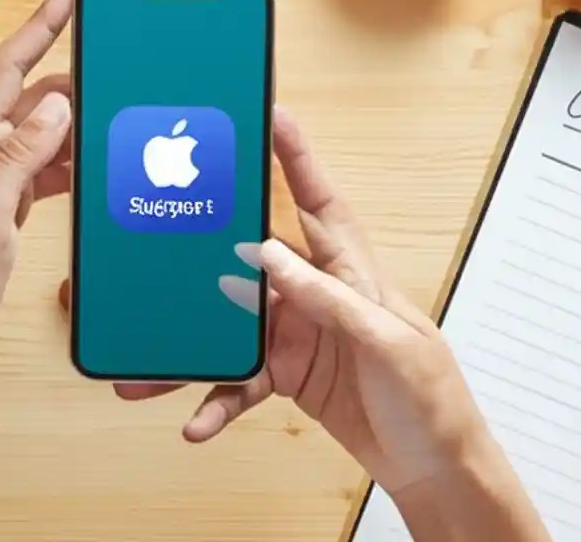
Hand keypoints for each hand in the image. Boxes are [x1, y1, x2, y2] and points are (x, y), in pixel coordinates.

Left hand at [0, 0, 78, 387]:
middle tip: (114, 54)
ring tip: (114, 114)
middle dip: (72, 68)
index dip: (43, 25)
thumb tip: (56, 105)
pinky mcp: (5, 208)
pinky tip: (92, 167)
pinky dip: (71, 160)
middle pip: (31, 93)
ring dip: (76, 119)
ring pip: (42, 130)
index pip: (9, 66)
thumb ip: (18, 156)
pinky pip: (44, 167)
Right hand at [70, 108, 495, 495]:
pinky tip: (195, 423)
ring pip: (227, 327)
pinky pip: (237, 382)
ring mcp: (295, 334)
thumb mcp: (389, 344)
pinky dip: (214, 402)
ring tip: (144, 371)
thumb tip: (268, 255)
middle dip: (200, 255)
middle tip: (155, 244)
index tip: (267, 113)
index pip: (318, 200)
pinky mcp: (285, 375)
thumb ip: (329, 299)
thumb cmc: (432, 400)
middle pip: (247, 261)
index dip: (294, 155)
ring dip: (189, 348)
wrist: (436, 467)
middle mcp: (316, 294)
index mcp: (351, 271)